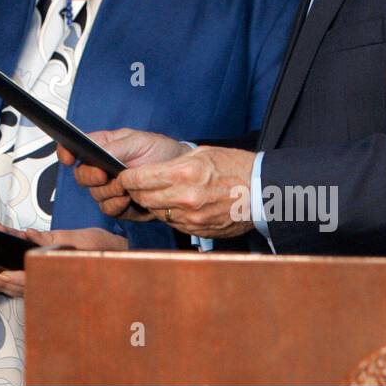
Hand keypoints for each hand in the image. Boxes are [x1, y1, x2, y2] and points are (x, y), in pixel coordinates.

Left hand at [0, 228, 127, 298]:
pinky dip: (16, 285)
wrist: (118, 255)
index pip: (27, 278)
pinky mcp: (54, 280)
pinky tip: (4, 282)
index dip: (8, 278)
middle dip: (2, 282)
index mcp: (55, 270)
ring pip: (25, 289)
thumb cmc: (99, 247)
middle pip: (21, 286)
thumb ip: (49, 239)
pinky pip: (32, 286)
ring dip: (6, 286)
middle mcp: (53, 281)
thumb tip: (27, 234)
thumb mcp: (74, 238)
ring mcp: (54, 283)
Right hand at [56, 128, 184, 220]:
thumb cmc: (158, 150)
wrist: (180, 172)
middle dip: (91, 177)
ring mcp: (109, 188)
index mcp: (101, 148)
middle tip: (104, 175)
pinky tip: (130, 198)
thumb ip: (115, 147)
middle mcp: (101, 169)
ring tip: (126, 187)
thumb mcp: (138, 141)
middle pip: (81, 177)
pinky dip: (118, 205)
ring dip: (109, 192)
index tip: (68, 158)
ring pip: (96, 196)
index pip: (74, 149)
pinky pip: (110, 210)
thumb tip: (96, 153)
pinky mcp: (120, 205)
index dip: (65, 152)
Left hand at [119, 146, 256, 239]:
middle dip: (135, 191)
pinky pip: (173, 223)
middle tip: (134, 185)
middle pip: (143, 198)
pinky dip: (169, 214)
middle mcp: (186, 198)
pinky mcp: (198, 230)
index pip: (140, 179)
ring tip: (155, 194)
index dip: (126, 177)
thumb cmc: (234, 167)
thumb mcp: (202, 154)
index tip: (123, 175)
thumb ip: (173, 164)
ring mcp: (192, 217)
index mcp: (185, 174)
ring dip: (151, 204)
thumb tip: (148, 172)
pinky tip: (174, 205)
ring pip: (156, 212)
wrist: (262, 191)